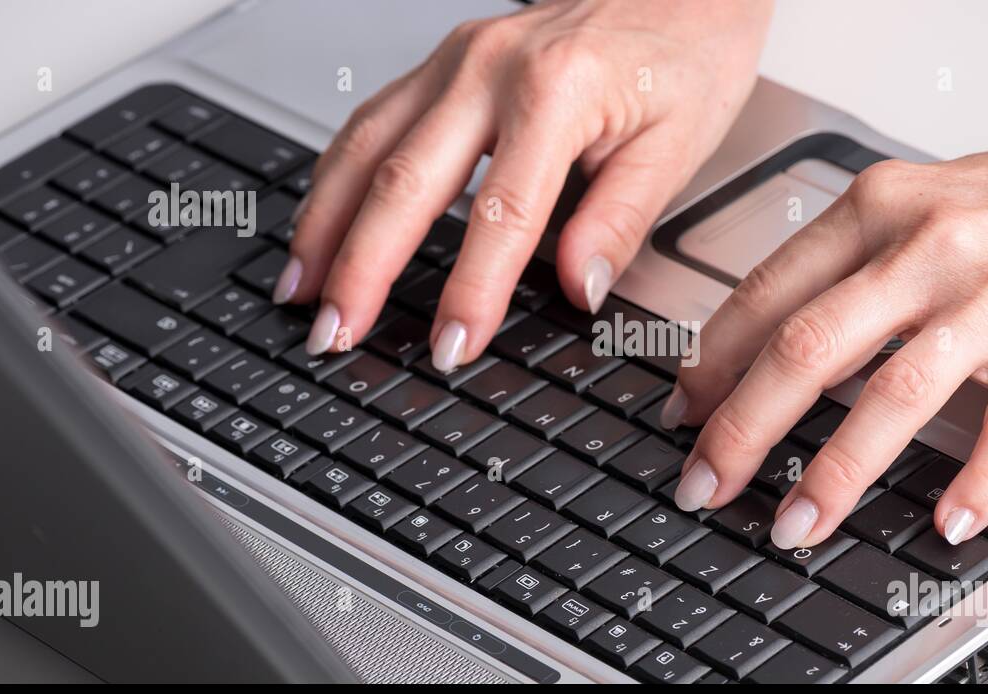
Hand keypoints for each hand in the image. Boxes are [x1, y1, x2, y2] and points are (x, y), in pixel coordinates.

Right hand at [281, 0, 771, 363]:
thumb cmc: (686, 53)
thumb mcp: (677, 144)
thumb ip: (620, 221)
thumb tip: (578, 288)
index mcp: (554, 91)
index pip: (499, 216)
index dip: (469, 291)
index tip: (450, 346)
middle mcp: (490, 68)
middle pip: (404, 182)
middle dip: (361, 268)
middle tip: (334, 332)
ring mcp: (457, 59)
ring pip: (366, 146)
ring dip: (326, 223)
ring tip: (301, 288)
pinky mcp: (445, 62)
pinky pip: (373, 121)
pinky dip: (338, 177)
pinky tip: (323, 219)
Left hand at [665, 100, 987, 548]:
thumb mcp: (922, 200)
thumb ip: (850, 261)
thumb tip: (766, 337)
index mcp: (877, 208)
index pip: (766, 293)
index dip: (711, 362)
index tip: (682, 412)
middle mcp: (924, 249)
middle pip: (806, 349)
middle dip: (741, 428)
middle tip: (706, 483)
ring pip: (889, 395)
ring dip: (833, 472)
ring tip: (796, 524)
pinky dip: (973, 482)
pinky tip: (946, 522)